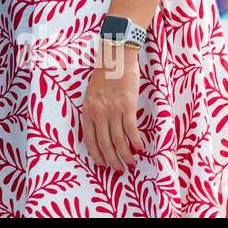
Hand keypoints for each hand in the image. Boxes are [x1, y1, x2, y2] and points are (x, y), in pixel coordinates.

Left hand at [80, 44, 142, 169]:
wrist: (116, 57)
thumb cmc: (104, 74)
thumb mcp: (91, 93)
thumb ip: (94, 110)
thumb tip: (101, 129)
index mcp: (87, 110)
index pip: (89, 139)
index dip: (96, 154)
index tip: (102, 165)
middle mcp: (98, 112)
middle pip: (104, 143)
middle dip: (112, 160)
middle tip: (119, 170)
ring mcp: (113, 110)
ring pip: (119, 141)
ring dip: (125, 155)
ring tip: (131, 163)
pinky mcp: (128, 106)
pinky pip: (131, 130)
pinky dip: (136, 142)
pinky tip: (140, 148)